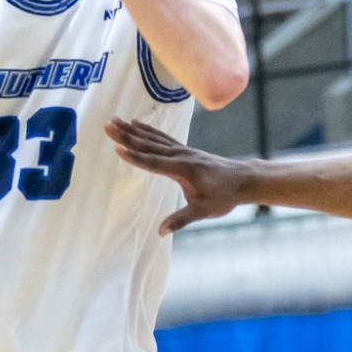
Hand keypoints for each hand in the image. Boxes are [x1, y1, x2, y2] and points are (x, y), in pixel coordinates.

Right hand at [105, 118, 251, 233]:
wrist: (243, 180)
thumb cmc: (224, 196)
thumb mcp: (203, 211)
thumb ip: (181, 219)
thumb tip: (161, 231)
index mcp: (182, 169)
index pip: (153, 162)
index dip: (135, 157)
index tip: (117, 149)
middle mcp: (180, 155)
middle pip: (149, 145)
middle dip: (127, 136)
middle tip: (108, 125)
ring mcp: (183, 150)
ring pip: (153, 138)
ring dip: (133, 129)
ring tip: (116, 120)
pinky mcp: (185, 150)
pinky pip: (162, 137)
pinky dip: (148, 130)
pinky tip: (138, 124)